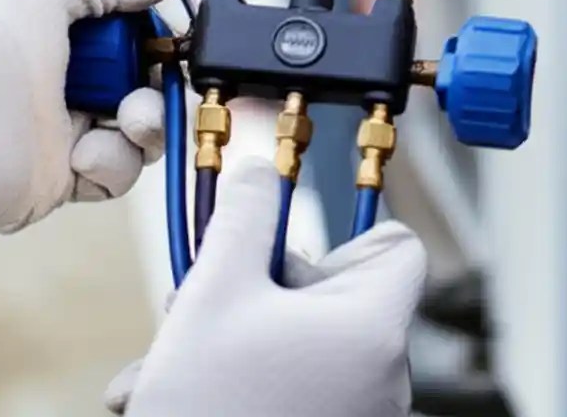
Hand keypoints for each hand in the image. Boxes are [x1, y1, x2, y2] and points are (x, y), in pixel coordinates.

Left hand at [0, 0, 178, 243]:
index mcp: (41, 22)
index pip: (118, 21)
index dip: (149, 28)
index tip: (170, 33)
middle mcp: (51, 73)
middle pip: (140, 76)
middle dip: (157, 79)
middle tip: (150, 81)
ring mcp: (57, 127)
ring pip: (140, 127)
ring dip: (146, 122)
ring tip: (127, 122)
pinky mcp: (62, 177)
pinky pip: (118, 170)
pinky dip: (111, 162)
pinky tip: (81, 155)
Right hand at [105, 158, 426, 416]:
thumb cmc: (213, 408)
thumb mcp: (215, 294)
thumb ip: (246, 218)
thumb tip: (262, 172)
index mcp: (374, 325)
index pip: (396, 246)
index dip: (342, 236)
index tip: (284, 251)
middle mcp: (383, 374)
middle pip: (334, 295)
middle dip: (257, 292)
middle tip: (197, 304)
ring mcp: (361, 412)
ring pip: (300, 344)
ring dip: (236, 339)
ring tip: (170, 363)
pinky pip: (298, 386)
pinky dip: (247, 381)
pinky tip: (180, 394)